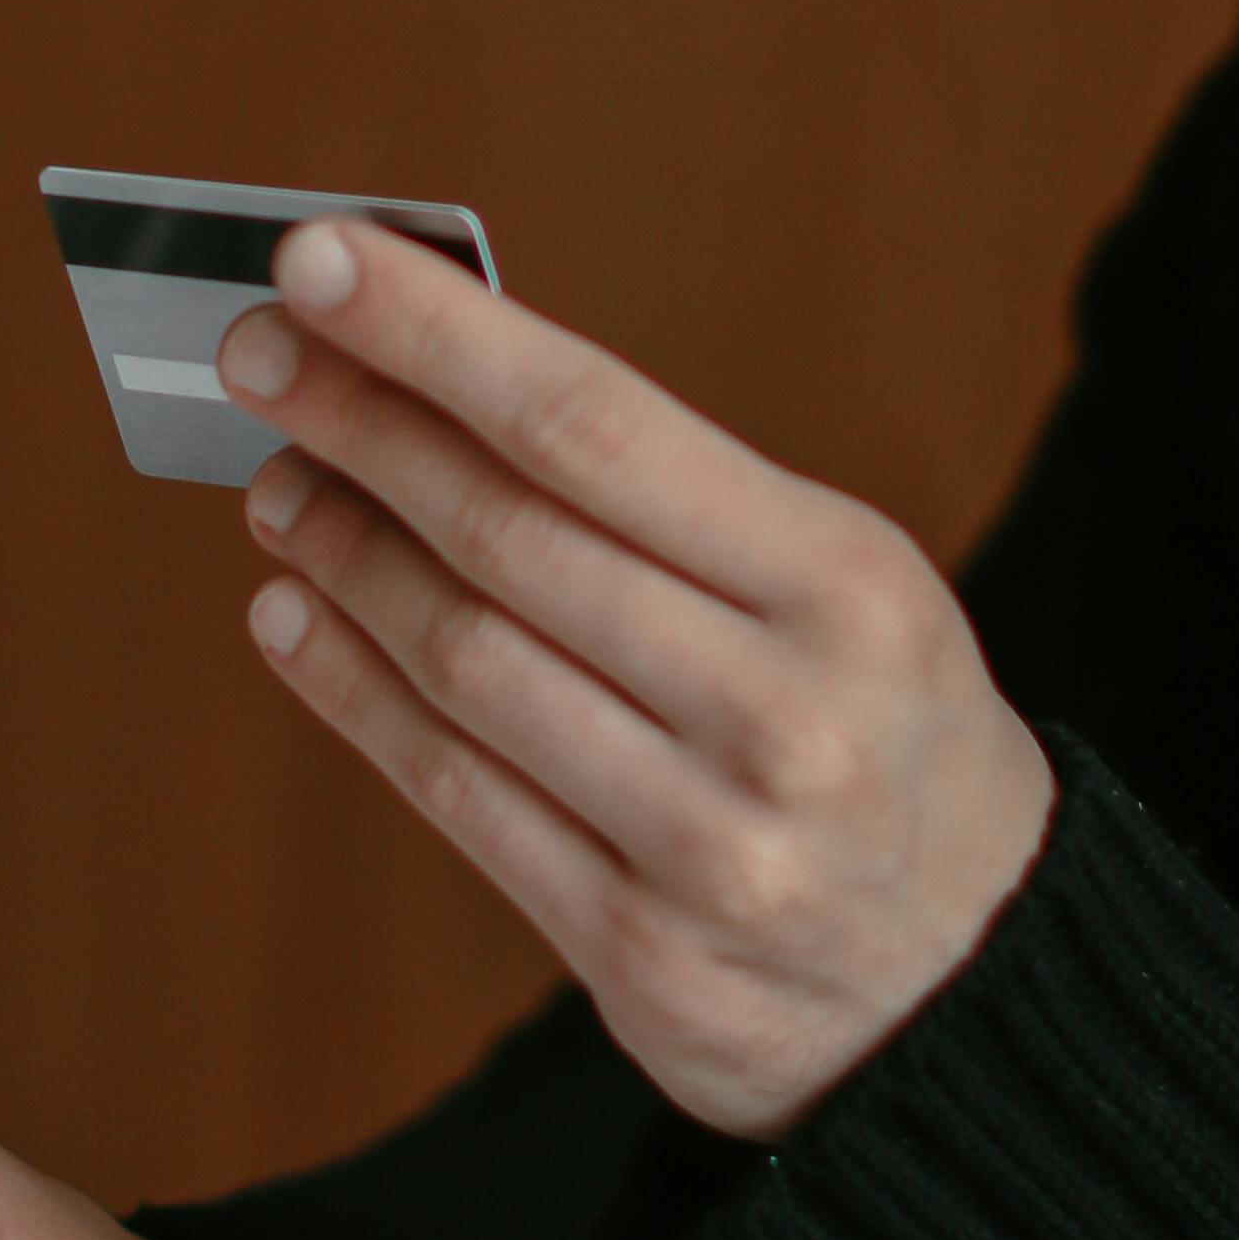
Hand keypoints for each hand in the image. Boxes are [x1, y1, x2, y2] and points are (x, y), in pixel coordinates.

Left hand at [220, 224, 1054, 1140]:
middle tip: (256, 359)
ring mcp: (708, 846)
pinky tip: (294, 620)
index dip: (438, 337)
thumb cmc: (884, 736)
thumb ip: (672, 501)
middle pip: (511, 537)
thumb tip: (443, 382)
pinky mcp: (639, 955)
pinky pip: (456, 796)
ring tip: (280, 488)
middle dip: (360, 427)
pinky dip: (354, 693)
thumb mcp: (848, 586)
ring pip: (468, 662)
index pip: (596, 426)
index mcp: (849, 584)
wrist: (981, 978)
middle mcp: (784, 714)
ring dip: (345, 557)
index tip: (317, 261)